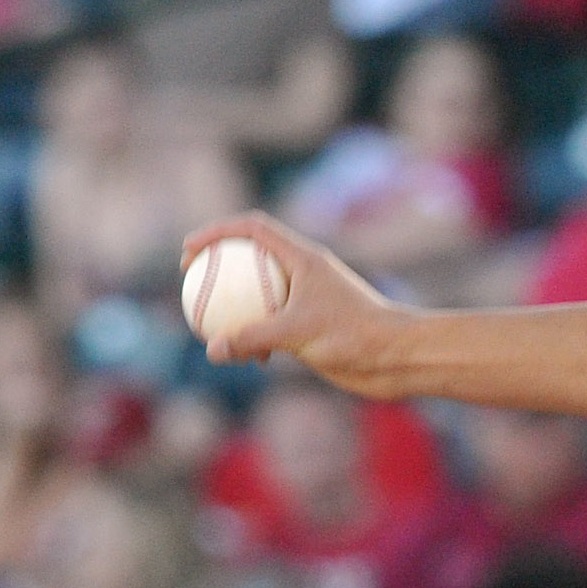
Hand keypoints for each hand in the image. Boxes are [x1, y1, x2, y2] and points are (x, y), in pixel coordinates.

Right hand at [181, 212, 408, 394]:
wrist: (398, 356)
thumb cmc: (354, 334)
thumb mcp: (298, 332)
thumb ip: (252, 337)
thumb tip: (212, 349)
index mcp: (302, 258)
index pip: (252, 229)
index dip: (216, 231)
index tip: (189, 250)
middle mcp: (304, 274)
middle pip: (251, 257)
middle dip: (219, 263)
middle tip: (190, 280)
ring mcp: (308, 300)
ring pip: (261, 295)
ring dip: (235, 306)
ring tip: (209, 323)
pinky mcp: (313, 328)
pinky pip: (274, 325)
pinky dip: (256, 336)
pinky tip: (246, 359)